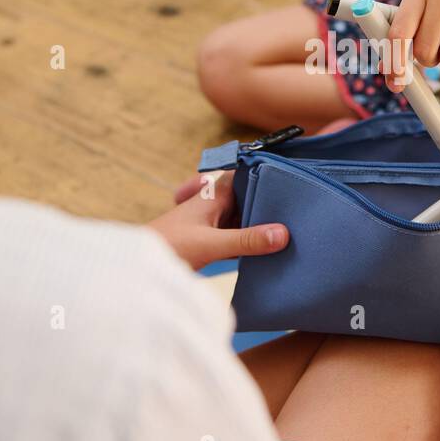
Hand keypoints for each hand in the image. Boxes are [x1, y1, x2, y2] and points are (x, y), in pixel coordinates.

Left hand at [149, 170, 288, 269]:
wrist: (137, 268)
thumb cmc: (167, 247)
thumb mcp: (211, 244)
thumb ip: (246, 240)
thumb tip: (283, 233)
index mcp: (214, 195)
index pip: (246, 174)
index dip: (267, 172)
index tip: (293, 175)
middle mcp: (215, 205)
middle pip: (250, 196)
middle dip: (271, 201)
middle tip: (302, 206)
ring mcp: (213, 223)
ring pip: (245, 218)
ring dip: (262, 223)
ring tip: (295, 227)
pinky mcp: (211, 242)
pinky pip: (239, 237)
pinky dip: (252, 241)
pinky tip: (271, 250)